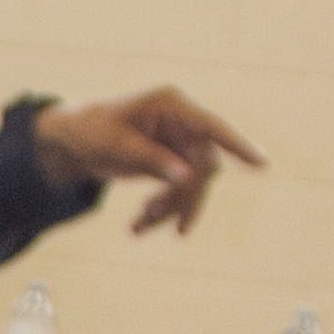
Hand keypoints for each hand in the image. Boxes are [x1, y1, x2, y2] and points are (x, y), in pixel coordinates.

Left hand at [35, 85, 263, 231]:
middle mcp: (181, 122)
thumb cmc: (90, 130)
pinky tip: (140, 223)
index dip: (238, 146)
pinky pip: (179, 190)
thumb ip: (153, 159)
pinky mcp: (172, 161)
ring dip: (170, 209)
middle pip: (203, 164)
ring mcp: (178, 142)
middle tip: (152, 219)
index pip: (211, 127)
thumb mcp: (117, 145)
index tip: (262, 165)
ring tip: (137, 229)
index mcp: (171, 105)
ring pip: (193, 183)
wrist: (71, 141)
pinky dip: (162, 209)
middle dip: (182, 196)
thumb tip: (188, 176)